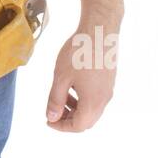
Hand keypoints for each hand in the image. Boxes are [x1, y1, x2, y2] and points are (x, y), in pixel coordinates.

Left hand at [45, 17, 120, 131]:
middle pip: (87, 120)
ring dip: (75, 108)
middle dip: (68, 119)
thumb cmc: (79, 53)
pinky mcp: (109, 79)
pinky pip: (96, 97)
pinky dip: (83, 98)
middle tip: (53, 111)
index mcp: (93, 102)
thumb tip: (51, 117)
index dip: (61, 126)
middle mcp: (104, 99)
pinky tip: (72, 84)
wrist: (100, 30)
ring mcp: (108, 89)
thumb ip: (55, 100)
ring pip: (92, 109)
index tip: (48, 120)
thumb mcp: (61, 77)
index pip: (78, 126)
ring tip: (61, 96)